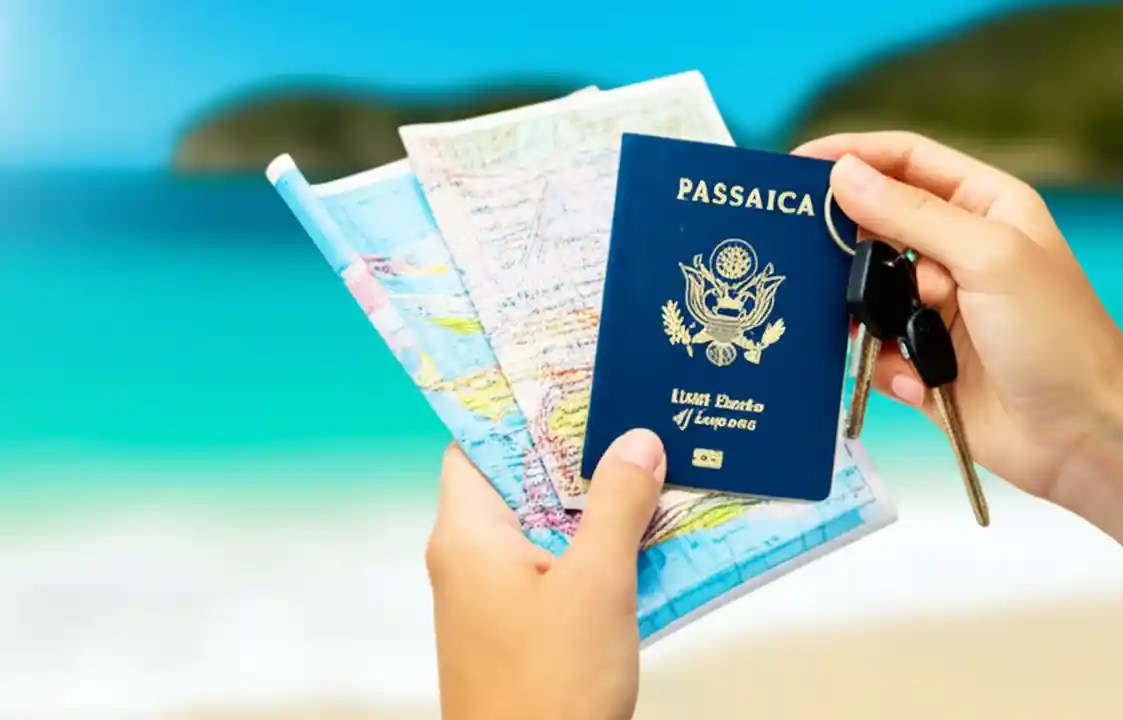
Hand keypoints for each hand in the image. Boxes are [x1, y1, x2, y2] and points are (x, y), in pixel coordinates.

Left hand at [427, 429, 666, 719]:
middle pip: (522, 482)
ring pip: (548, 526)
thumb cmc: (550, 690)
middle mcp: (471, 559)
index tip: (568, 376)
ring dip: (597, 504)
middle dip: (577, 452)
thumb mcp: (596, 586)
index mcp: (467, 536)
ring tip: (654, 462)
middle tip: (631, 412)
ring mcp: (496, 597)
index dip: (516, 408)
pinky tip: (651, 535)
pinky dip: (599, 548)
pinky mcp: (523, 629)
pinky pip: (560, 567)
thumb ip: (618, 507)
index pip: (476, 445)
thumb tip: (638, 440)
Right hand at [795, 132, 1122, 502]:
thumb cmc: (1059, 337)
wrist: (1084, 437)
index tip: (797, 168)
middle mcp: (957, 252)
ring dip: (865, 315)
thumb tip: (844, 174)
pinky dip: (884, 365)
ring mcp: (937, 308)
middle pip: (876, 225)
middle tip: (805, 253)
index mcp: (984, 208)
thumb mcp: (988, 258)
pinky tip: (917, 381)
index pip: (905, 162)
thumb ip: (912, 214)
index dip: (852, 156)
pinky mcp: (923, 360)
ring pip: (867, 293)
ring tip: (873, 332)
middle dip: (846, 243)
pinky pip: (873, 351)